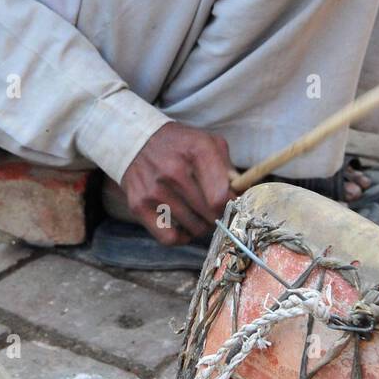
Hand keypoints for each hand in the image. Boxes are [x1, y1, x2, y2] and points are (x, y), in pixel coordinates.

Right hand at [121, 122, 235, 246]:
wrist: (135, 140)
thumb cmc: (179, 144)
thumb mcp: (208, 143)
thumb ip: (228, 168)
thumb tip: (242, 197)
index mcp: (197, 151)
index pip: (220, 196)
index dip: (231, 205)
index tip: (231, 203)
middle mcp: (173, 171)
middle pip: (209, 214)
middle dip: (218, 215)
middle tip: (216, 210)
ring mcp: (154, 190)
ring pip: (193, 228)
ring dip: (201, 225)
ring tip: (199, 214)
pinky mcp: (139, 206)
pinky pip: (170, 238)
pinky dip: (181, 237)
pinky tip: (184, 225)